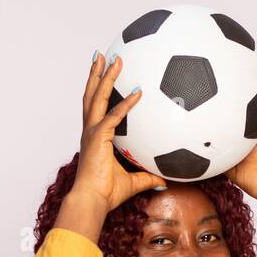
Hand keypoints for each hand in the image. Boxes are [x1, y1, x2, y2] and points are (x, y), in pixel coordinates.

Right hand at [72, 53, 167, 211]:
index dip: (99, 90)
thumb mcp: (133, 182)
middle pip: (91, 95)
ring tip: (112, 58)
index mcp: (95, 137)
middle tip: (102, 55)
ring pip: (97, 97)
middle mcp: (91, 131)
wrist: (92, 201)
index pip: (97, 108)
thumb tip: (165, 180)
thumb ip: (148, 177)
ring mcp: (92, 132)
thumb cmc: (105, 194)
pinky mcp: (98, 137)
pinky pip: (114, 116)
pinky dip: (126, 103)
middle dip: (96, 74)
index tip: (103, 75)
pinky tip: (138, 92)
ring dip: (104, 76)